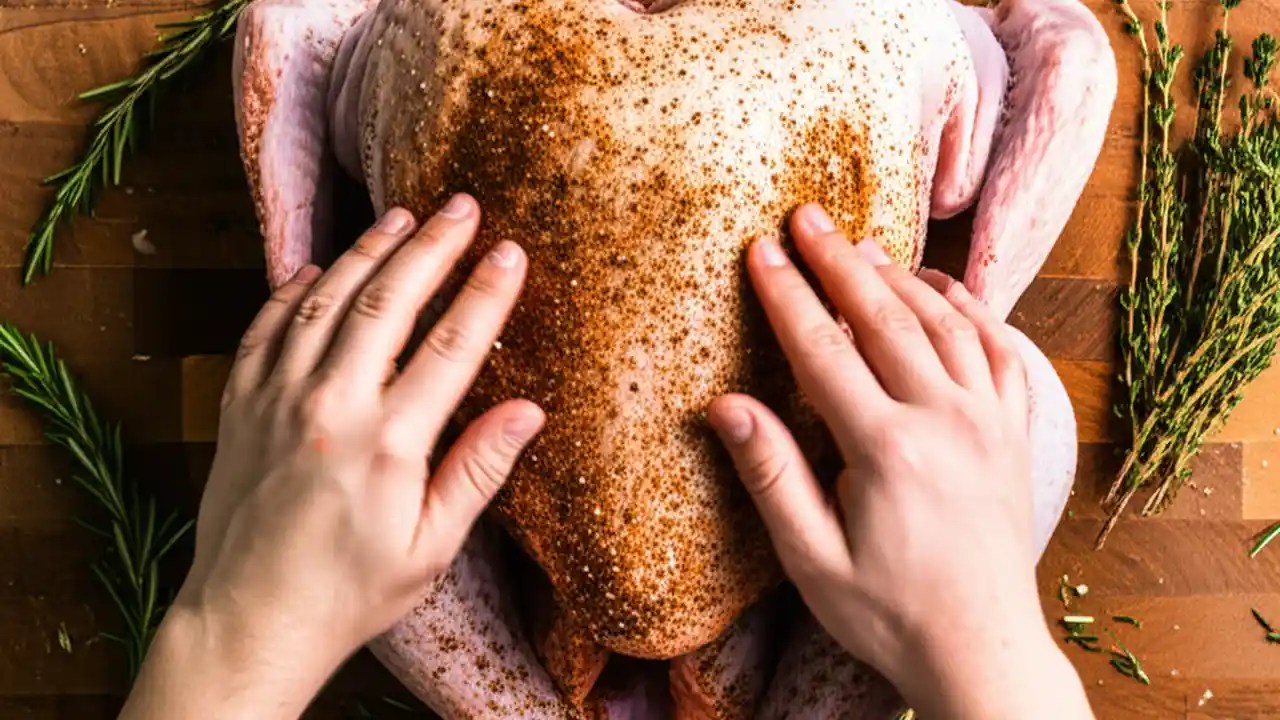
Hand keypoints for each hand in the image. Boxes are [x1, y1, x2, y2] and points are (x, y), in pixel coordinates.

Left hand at [121, 195, 543, 719]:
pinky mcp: (240, 403)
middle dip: (431, 246)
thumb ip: (477, 470)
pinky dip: (294, 288)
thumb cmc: (350, 593)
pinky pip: (267, 325)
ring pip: (326, 300)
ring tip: (401, 217)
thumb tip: (530, 410)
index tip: (511, 250)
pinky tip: (317, 265)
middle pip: (388, 302)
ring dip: (366, 252)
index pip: (450, 346)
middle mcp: (330, 406)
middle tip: (462, 206)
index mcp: (388, 444)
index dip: (485, 292)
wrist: (250, 621)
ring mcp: (277, 398)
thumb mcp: (431, 548)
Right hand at [709, 204, 1091, 719]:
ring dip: (900, 278)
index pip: (824, 349)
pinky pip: (1001, 352)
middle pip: (885, 318)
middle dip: (839, 261)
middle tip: (806, 216)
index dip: (787, 294)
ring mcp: (989, 423)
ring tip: (862, 246)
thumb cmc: (888, 613)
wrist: (982, 650)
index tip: (760, 249)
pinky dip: (973, 311)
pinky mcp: (1014, 435)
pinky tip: (946, 290)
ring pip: (945, 324)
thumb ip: (772, 477)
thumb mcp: (811, 560)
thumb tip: (726, 405)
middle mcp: (945, 421)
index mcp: (887, 449)